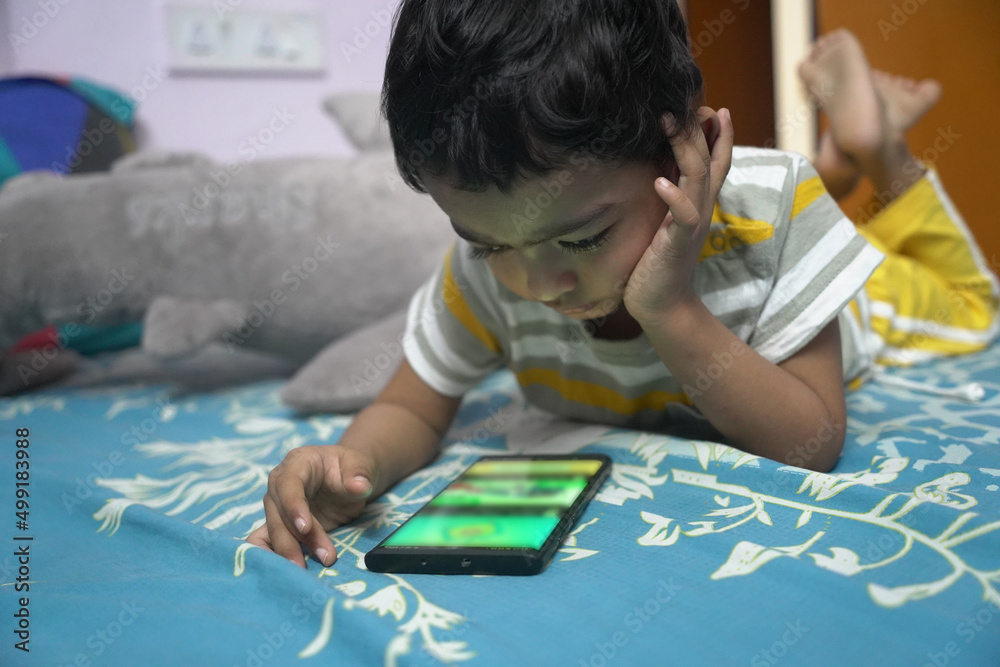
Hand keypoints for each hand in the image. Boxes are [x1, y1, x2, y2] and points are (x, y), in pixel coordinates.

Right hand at [246, 445, 377, 567]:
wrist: (348, 478)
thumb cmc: (350, 469)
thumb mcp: (360, 465)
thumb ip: (359, 474)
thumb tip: (359, 486)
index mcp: (297, 463)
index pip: (288, 484)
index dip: (294, 506)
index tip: (305, 528)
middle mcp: (279, 484)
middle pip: (279, 513)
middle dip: (296, 539)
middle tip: (324, 558)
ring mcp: (276, 505)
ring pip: (273, 531)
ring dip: (286, 551)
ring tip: (304, 571)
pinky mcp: (278, 525)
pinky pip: (265, 540)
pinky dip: (270, 556)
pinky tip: (284, 572)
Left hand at [623, 106, 733, 325]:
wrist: (661, 305)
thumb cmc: (657, 262)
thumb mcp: (664, 221)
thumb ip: (670, 196)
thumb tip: (661, 166)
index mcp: (699, 203)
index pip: (717, 162)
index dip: (720, 135)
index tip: (714, 107)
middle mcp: (701, 209)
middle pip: (708, 161)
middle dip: (698, 129)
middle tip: (680, 102)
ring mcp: (691, 225)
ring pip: (697, 178)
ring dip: (684, 148)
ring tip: (667, 123)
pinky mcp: (676, 242)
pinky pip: (682, 216)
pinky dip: (674, 197)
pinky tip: (660, 181)